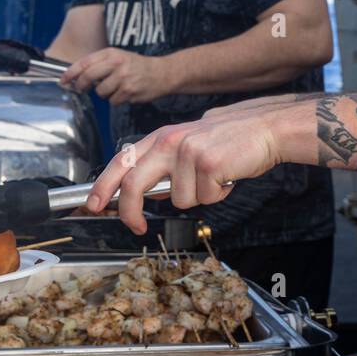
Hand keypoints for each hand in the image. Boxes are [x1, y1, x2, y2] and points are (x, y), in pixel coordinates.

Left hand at [61, 48, 173, 104]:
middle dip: (81, 85)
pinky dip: (116, 100)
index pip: (85, 62)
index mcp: (111, 53)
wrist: (163, 73)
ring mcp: (123, 77)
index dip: (70, 73)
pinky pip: (113, 101)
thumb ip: (99, 64)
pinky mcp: (129, 91)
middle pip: (88, 76)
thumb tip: (76, 76)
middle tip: (81, 89)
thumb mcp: (119, 57)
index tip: (63, 80)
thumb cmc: (137, 66)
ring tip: (115, 88)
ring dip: (104, 94)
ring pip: (100, 92)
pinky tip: (125, 93)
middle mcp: (117, 63)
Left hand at [84, 109, 288, 233]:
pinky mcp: (208, 164)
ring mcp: (188, 152)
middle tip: (136, 227)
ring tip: (213, 178)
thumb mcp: (186, 144)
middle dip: (130, 211)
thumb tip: (142, 194)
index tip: (93, 205)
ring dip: (198, 197)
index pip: (122, 161)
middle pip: (134, 184)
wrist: (263, 128)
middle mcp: (170, 141)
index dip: (103, 185)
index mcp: (160, 137)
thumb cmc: (226, 140)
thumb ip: (162, 164)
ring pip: (178, 200)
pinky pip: (204, 199)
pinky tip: (226, 177)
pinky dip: (217, 195)